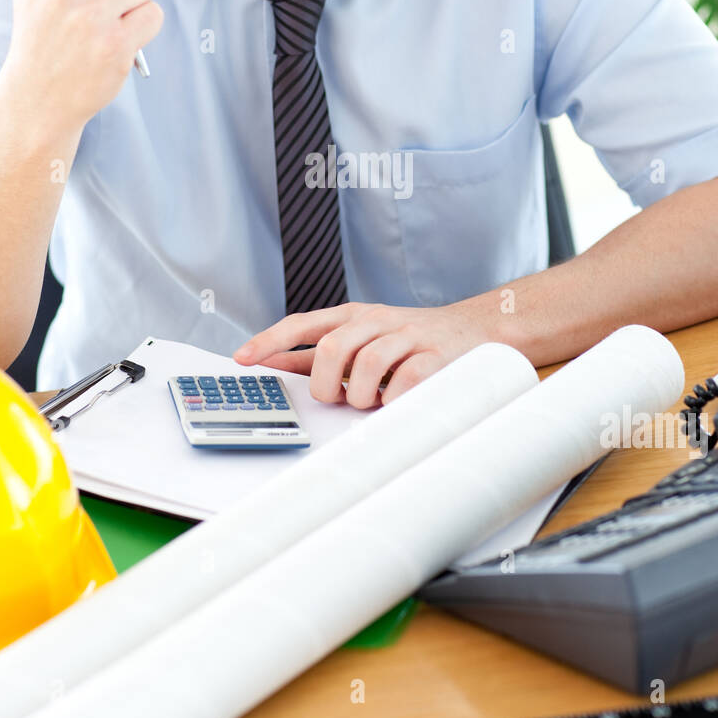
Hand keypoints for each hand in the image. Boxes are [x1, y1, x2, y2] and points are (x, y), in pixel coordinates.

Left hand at [232, 293, 500, 407]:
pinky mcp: (436, 356)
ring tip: (371, 401)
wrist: (476, 329)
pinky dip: (394, 399)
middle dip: (327, 385)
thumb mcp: (362, 338)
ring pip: (367, 364)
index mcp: (353, 316)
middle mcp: (377, 320)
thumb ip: (319, 353)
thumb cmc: (410, 340)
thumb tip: (271, 362)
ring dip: (361, 395)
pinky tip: (395, 402)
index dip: (270, 341)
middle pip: (332, 349)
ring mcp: (408, 336)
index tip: (242, 359)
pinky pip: (405, 380)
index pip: (303, 324)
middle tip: (338, 399)